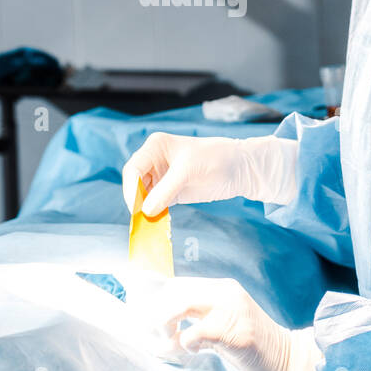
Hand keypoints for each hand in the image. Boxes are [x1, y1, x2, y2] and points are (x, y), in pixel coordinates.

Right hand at [122, 132, 298, 216]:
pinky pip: (155, 204)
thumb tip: (145, 210)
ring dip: (144, 210)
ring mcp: (162, 178)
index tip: (135, 207)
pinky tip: (156, 221)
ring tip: (148, 223)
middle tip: (140, 218)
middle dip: (136, 200)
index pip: (133, 168)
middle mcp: (155, 161)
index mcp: (156, 147)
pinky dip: (154, 214)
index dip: (131, 188)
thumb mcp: (188, 171)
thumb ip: (165, 190)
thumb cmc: (216, 158)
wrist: (240, 168)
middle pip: (135, 183)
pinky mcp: (171, 193)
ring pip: (143, 196)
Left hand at [158, 277, 320, 370]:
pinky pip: (197, 334)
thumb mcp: (223, 326)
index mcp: (223, 289)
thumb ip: (198, 320)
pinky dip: (187, 344)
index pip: (179, 284)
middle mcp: (228, 293)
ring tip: (170, 346)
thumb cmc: (252, 350)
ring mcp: (235, 312)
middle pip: (176, 292)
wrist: (290, 363)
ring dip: (167, 329)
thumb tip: (159, 324)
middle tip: (158, 338)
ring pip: (182, 306)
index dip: (155, 299)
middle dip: (158, 317)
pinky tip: (195, 351)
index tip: (141, 316)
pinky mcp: (239, 335)